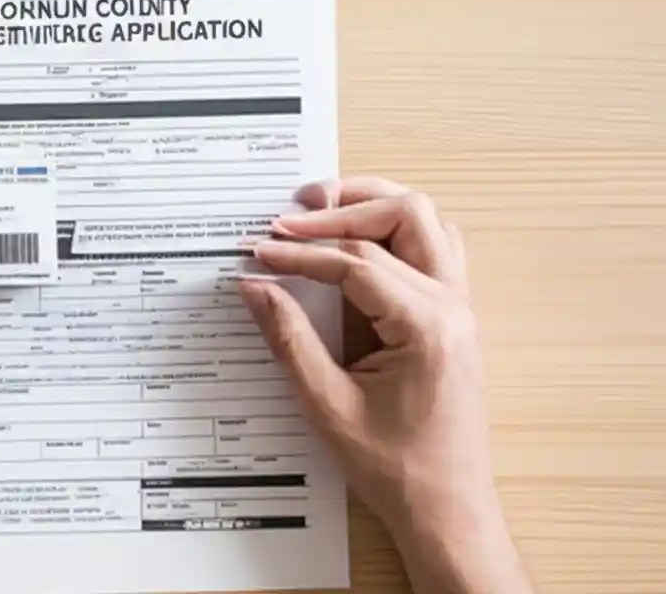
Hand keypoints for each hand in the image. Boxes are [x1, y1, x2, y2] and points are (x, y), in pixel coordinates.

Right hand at [237, 177, 530, 593]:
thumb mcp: (327, 406)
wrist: (447, 508)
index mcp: (426, 326)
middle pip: (403, 216)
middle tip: (291, 213)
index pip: (356, 262)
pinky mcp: (454, 317)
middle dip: (342, 206)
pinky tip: (358, 243)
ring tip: (322, 210)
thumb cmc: (395, 468)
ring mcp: (460, 308)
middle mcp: (452, 306)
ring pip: (426, 222)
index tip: (258, 251)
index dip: (301, 251)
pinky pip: (435, 248)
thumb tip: (254, 287)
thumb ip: (289, 338)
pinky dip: (395, 231)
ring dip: (374, 207)